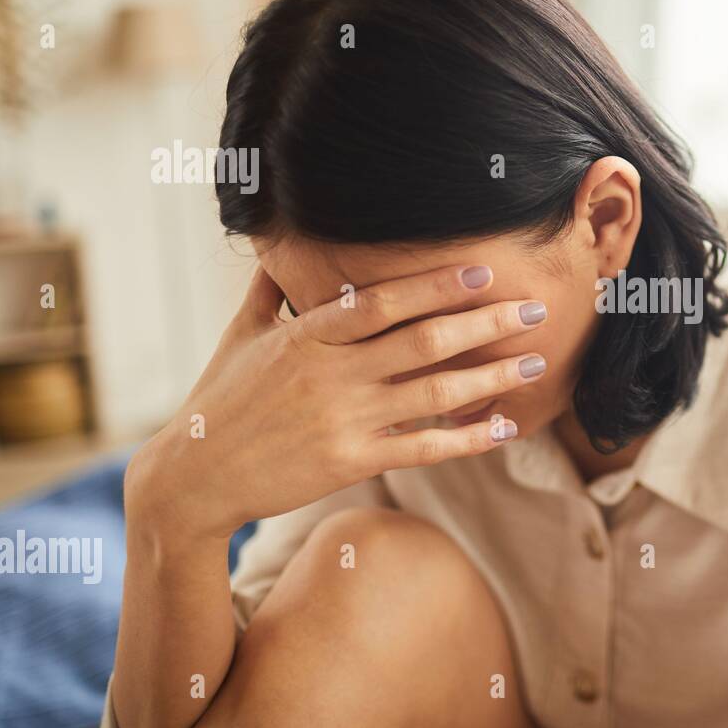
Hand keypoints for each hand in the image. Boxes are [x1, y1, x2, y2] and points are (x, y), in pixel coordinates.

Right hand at [126, 263, 545, 539]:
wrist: (193, 479)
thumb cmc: (218, 400)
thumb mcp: (239, 337)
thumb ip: (270, 292)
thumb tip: (281, 248)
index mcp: (307, 336)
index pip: (382, 302)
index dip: (435, 286)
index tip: (482, 273)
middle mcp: (331, 374)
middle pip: (423, 341)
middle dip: (486, 323)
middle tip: (535, 310)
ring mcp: (343, 420)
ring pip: (434, 393)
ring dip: (492, 377)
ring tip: (535, 364)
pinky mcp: (351, 462)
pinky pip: (423, 447)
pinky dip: (468, 438)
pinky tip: (504, 427)